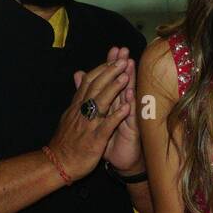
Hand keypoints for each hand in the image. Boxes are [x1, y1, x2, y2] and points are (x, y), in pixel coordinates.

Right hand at [47, 51, 133, 180]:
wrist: (57, 164)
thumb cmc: (66, 142)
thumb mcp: (69, 114)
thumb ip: (77, 94)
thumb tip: (78, 74)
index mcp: (77, 106)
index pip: (89, 81)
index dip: (102, 68)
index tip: (114, 57)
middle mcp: (81, 112)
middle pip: (96, 86)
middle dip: (110, 71)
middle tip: (123, 58)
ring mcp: (88, 125)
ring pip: (101, 102)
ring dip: (114, 88)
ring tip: (126, 76)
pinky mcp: (94, 140)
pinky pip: (106, 126)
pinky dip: (117, 115)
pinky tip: (127, 107)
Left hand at [101, 46, 143, 174]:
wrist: (122, 162)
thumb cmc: (110, 139)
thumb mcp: (96, 117)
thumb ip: (89, 95)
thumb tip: (80, 76)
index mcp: (113, 103)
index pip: (113, 81)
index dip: (112, 65)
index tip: (113, 50)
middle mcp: (124, 108)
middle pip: (123, 84)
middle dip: (122, 67)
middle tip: (123, 51)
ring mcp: (129, 119)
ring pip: (130, 98)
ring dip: (130, 82)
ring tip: (130, 66)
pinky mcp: (133, 133)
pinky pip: (130, 121)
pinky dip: (129, 111)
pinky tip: (129, 101)